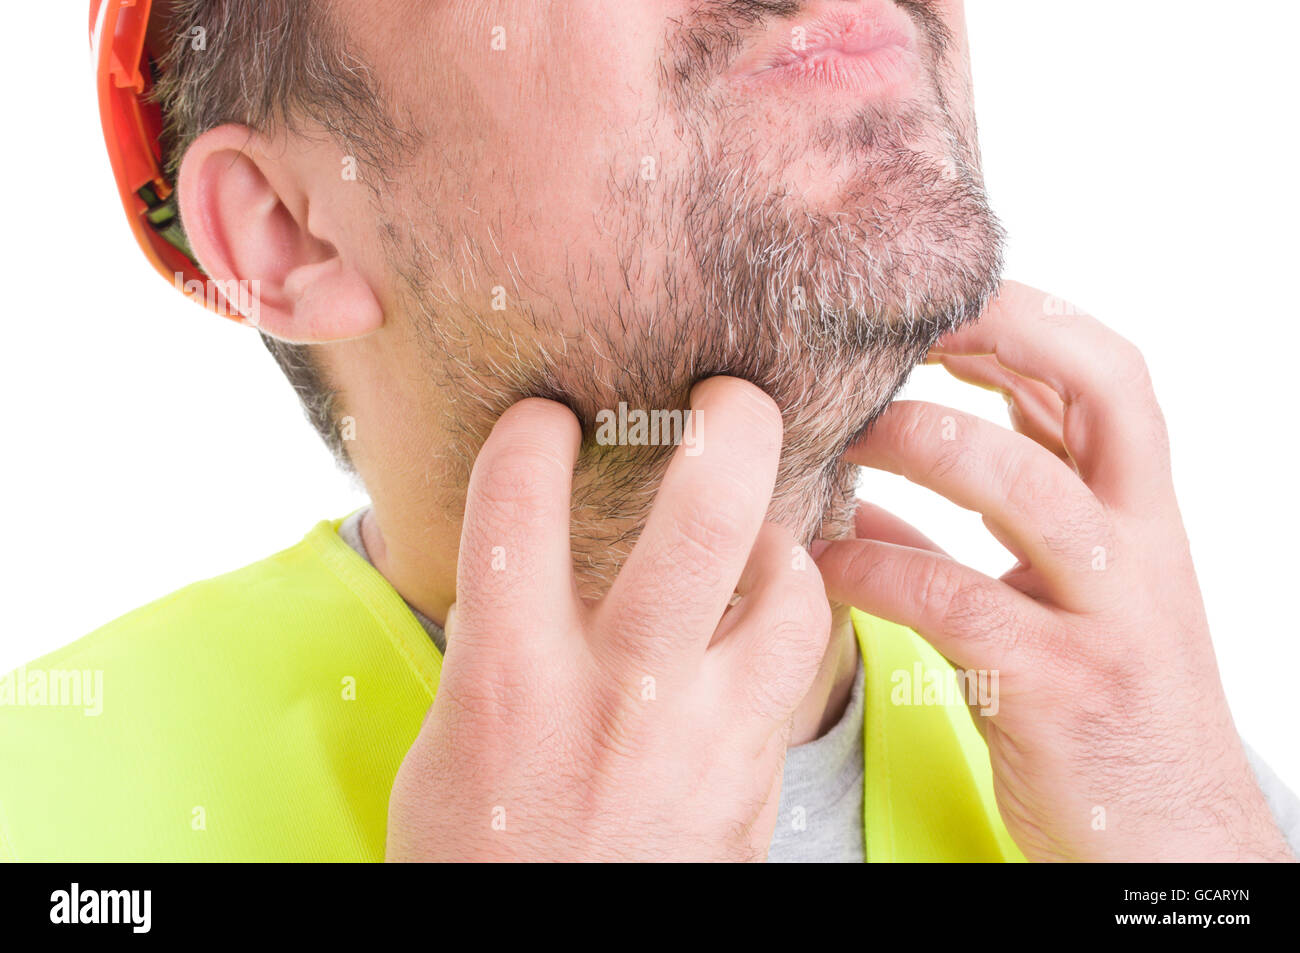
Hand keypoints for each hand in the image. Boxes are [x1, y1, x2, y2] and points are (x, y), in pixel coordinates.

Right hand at [387, 377, 831, 860]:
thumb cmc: (484, 858)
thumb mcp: (452, 744)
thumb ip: (496, 642)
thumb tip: (527, 557)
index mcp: (509, 680)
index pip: (517, 508)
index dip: (533, 436)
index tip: (547, 415)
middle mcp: (615, 696)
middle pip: (699, 523)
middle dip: (730, 430)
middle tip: (731, 393)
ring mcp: (704, 735)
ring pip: (788, 591)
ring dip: (783, 536)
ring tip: (760, 522)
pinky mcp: (758, 775)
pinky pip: (800, 665)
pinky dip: (791, 613)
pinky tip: (771, 606)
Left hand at [815, 281, 1293, 861]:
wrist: (1170, 845)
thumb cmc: (1094, 718)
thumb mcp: (1044, 610)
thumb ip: (964, 546)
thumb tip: (854, 506)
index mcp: (1135, 522)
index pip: (1106, 382)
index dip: (1027, 322)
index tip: (938, 303)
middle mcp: (1138, 553)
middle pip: (1107, 397)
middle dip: (1005, 338)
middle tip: (901, 327)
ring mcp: (1109, 619)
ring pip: (1033, 490)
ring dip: (930, 444)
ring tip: (849, 435)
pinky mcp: (1062, 691)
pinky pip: (958, 603)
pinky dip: (879, 570)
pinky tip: (822, 564)